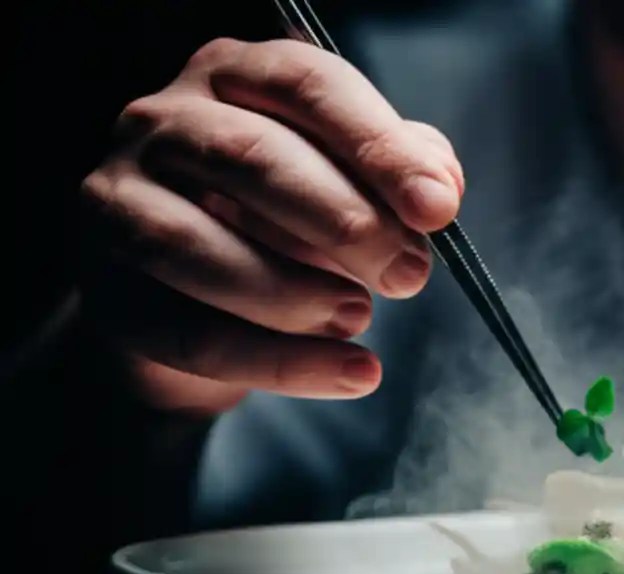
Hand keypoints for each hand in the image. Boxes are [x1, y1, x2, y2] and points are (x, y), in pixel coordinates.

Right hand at [80, 38, 462, 412]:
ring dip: (299, 292)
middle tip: (409, 274)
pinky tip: (350, 372)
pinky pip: (191, 334)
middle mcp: (162, 124)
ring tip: (361, 317)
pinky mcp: (108, 292)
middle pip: (254, 158)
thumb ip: (400, 169)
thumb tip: (439, 186)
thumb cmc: (286, 222)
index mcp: (234, 76)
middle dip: (347, 222)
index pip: (307, 86)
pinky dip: (280, 362)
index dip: (379, 147)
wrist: (199, 305)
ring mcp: (119, 203)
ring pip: (201, 248)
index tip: (438, 208)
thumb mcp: (349, 179)